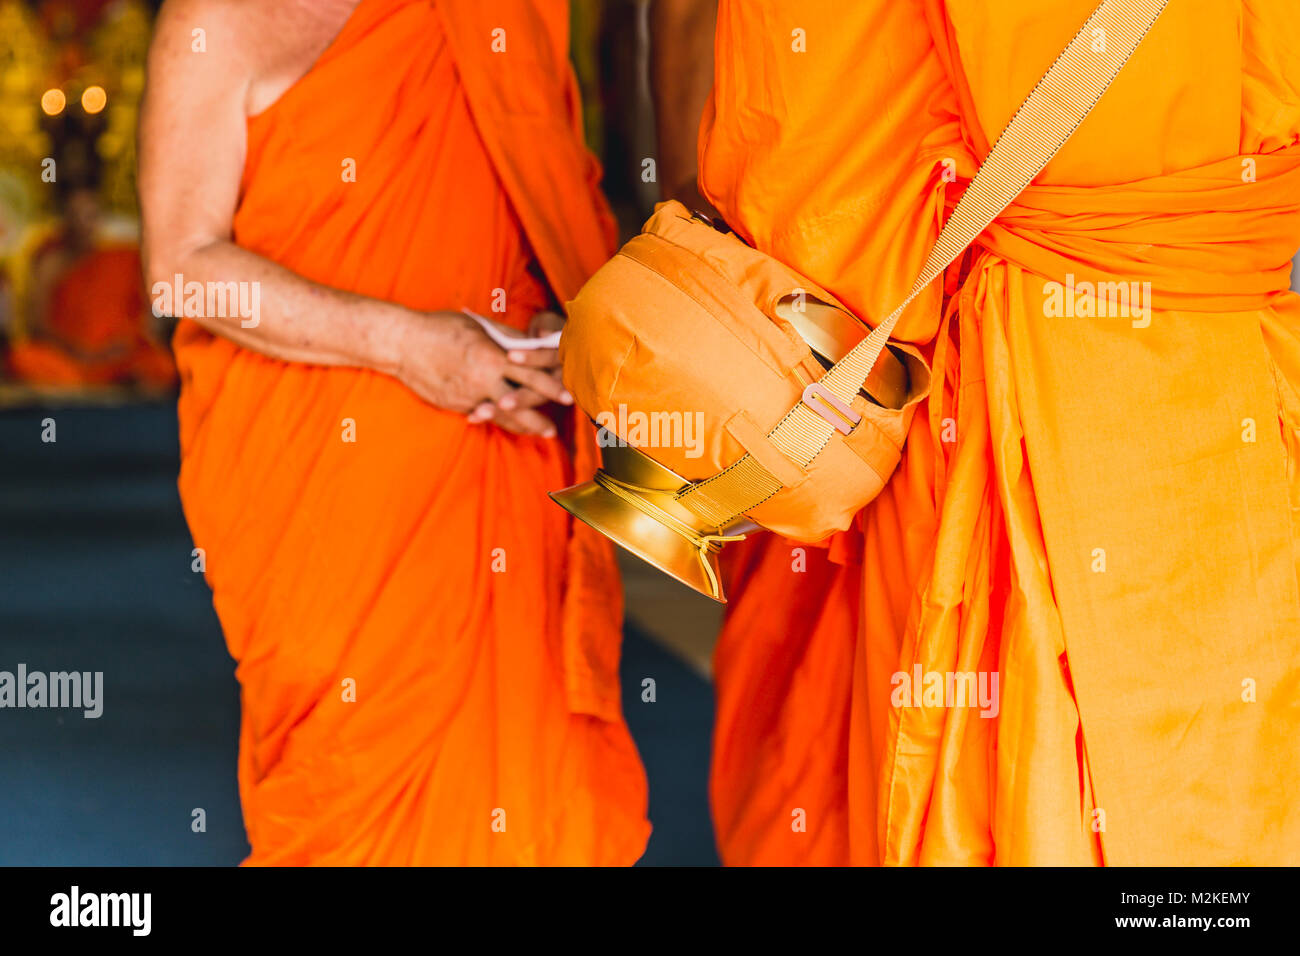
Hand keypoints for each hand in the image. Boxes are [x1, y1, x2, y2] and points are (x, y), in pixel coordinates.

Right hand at [394, 310, 570, 435]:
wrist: (403, 343)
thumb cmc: (441, 328)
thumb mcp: (478, 327)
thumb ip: (506, 339)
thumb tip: (530, 346)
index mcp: (493, 355)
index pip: (530, 373)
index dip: (550, 386)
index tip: (567, 395)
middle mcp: (483, 378)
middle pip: (520, 401)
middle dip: (539, 416)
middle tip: (555, 429)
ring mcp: (469, 395)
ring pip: (502, 415)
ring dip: (522, 425)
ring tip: (541, 432)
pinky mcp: (455, 404)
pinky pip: (481, 414)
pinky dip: (495, 419)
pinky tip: (509, 425)